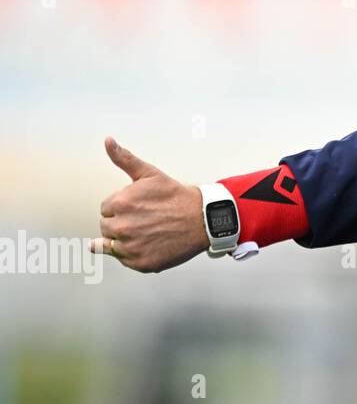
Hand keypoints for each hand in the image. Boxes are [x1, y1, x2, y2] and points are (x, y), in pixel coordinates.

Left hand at [92, 136, 211, 272]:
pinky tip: (150, 243)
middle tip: (146, 220)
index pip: (106, 209)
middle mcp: (121, 226)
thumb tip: (107, 140)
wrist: (203, 218)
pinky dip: (135, 254)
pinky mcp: (140, 263)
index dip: (122, 207)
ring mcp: (130, 247)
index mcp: (120, 203)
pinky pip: (125, 260)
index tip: (140, 207)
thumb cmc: (176, 196)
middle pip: (107, 228)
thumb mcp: (150, 174)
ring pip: (113, 245)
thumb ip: (124, 158)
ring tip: (147, 232)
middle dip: (122, 223)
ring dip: (125, 239)